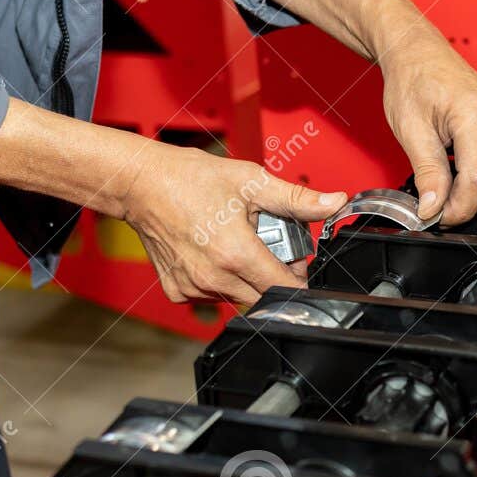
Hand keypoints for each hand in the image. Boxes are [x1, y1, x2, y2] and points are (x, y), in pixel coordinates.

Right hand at [118, 144, 344, 303]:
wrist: (141, 183)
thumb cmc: (192, 179)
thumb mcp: (252, 182)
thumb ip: (297, 199)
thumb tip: (335, 202)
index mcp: (237, 255)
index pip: (285, 288)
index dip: (298, 276)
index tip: (296, 259)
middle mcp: (214, 278)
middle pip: (264, 295)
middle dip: (273, 275)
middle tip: (265, 244)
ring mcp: (194, 288)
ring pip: (239, 297)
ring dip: (247, 278)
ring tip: (237, 243)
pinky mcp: (178, 292)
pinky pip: (211, 295)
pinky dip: (220, 279)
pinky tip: (213, 253)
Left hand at [380, 32, 476, 224]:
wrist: (417, 52)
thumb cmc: (413, 79)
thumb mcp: (410, 130)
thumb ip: (427, 173)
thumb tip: (433, 208)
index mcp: (475, 115)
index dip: (459, 207)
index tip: (438, 215)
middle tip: (460, 204)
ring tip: (463, 191)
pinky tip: (467, 176)